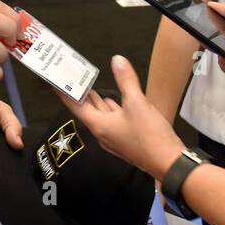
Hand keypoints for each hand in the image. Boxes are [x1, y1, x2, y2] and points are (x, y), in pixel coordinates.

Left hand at [60, 56, 185, 179]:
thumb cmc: (150, 137)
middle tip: (74, 81)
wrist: (169, 163)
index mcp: (100, 126)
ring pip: (101, 117)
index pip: (76, 106)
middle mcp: (104, 134)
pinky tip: (113, 104)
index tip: (56, 84)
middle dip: (81, 96)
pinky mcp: (126, 140)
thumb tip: (117, 61)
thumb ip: (126, 81)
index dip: (65, 94)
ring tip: (90, 89)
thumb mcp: (137, 103)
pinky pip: (113, 122)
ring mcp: (115, 139)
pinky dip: (110, 110)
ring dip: (96, 103)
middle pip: (88, 111)